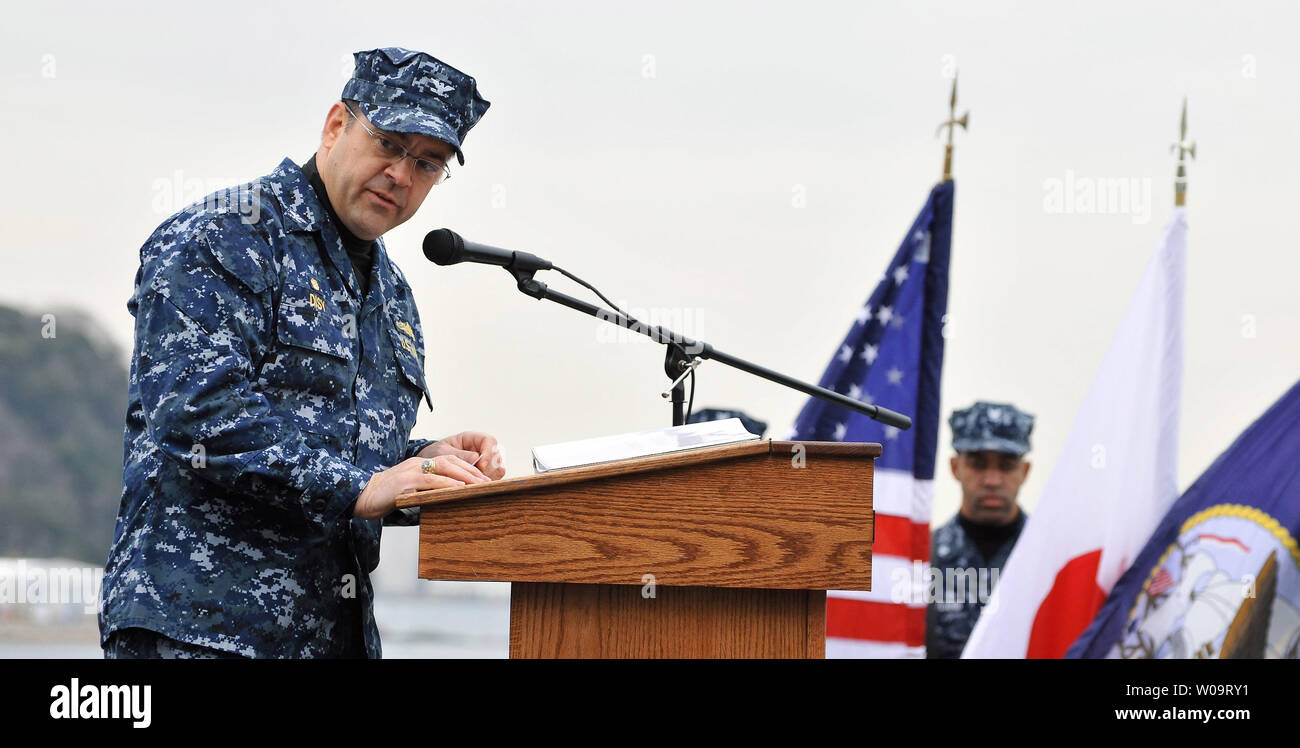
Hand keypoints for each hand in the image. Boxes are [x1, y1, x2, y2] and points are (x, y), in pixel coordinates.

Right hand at [352, 455, 490, 519]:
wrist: (361, 496)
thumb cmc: (385, 495)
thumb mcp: (410, 489)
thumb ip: (426, 489)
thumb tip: (447, 498)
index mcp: (420, 464)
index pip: (450, 461)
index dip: (468, 468)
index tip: (483, 477)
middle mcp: (418, 464)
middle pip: (451, 462)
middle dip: (472, 471)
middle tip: (488, 482)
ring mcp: (412, 472)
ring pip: (444, 470)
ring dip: (464, 477)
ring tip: (479, 485)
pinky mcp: (406, 483)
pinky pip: (431, 482)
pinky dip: (447, 485)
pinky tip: (459, 490)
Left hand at [419, 431, 506, 479]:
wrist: (430, 464)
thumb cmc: (435, 454)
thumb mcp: (443, 452)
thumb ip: (459, 455)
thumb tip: (476, 459)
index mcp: (473, 438)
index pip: (489, 441)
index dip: (489, 452)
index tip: (482, 464)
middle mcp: (482, 448)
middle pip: (498, 455)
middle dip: (491, 468)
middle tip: (479, 479)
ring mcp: (486, 461)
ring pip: (499, 468)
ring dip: (491, 477)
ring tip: (478, 484)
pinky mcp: (485, 473)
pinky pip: (495, 478)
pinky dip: (488, 483)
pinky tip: (478, 487)